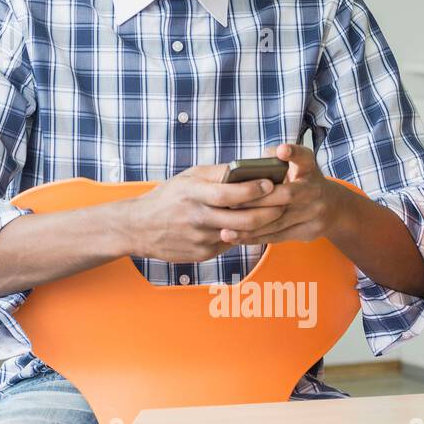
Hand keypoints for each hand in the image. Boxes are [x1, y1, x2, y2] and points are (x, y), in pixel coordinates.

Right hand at [128, 162, 288, 264]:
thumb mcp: (187, 178)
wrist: (138, 228)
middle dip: (269, 210)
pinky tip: (252, 226)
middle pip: (242, 218)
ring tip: (275, 214)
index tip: (270, 184)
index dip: (253, 189)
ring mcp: (200, 239)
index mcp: (192, 194)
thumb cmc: (167, 198)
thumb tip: (247, 169)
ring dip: (261, 224)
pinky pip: (229, 243)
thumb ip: (216, 174)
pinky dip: (242, 234)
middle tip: (285, 201)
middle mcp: (196, 217)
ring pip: (240, 233)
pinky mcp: (201, 254)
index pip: (229, 193)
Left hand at [220, 143, 346, 245]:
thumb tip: (250, 164)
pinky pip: (278, 236)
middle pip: (286, 195)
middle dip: (257, 201)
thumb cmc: (302, 181)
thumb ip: (274, 160)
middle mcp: (314, 190)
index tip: (282, 150)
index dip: (293, 153)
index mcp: (309, 169)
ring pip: (278, 221)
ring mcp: (314, 213)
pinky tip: (235, 239)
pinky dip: (255, 238)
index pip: (304, 157)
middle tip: (229, 204)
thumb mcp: (296, 166)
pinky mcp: (308, 231)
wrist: (334, 208)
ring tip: (225, 230)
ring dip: (250, 227)